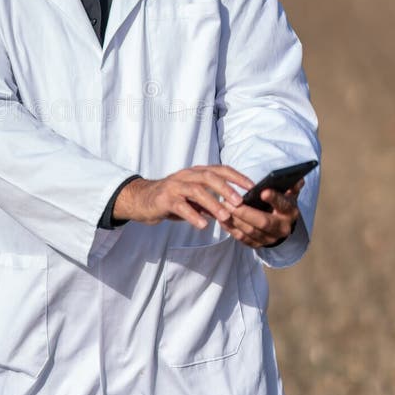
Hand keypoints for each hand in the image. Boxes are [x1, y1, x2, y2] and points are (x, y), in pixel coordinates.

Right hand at [112, 166, 253, 230]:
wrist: (142, 200)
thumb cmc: (172, 199)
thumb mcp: (193, 200)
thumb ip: (211, 203)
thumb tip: (233, 210)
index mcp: (195, 173)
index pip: (219, 170)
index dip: (236, 176)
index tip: (252, 186)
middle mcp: (186, 176)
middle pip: (209, 177)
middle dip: (226, 189)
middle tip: (240, 202)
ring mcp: (174, 187)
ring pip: (196, 191)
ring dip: (212, 203)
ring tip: (224, 216)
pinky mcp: (165, 199)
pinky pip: (181, 206)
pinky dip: (193, 215)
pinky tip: (203, 225)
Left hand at [221, 179, 303, 248]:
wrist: (281, 226)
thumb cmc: (281, 205)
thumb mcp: (288, 195)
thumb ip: (291, 186)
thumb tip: (298, 179)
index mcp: (290, 212)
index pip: (283, 205)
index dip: (273, 198)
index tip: (263, 192)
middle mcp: (281, 228)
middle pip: (263, 221)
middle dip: (245, 212)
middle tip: (230, 202)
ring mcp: (269, 239)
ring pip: (250, 231)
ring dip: (235, 220)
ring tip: (223, 208)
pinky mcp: (258, 245)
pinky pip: (242, 238)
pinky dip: (231, 229)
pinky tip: (222, 219)